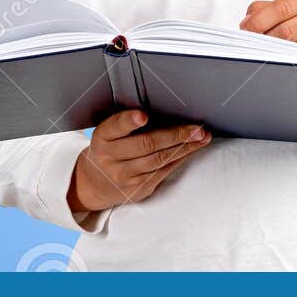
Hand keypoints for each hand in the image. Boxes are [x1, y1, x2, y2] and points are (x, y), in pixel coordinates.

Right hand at [66, 109, 211, 214]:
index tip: (143, 116)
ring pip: (159, 159)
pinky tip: (192, 149)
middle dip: (175, 135)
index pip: (114, 126)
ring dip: (185, 147)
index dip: (129, 121)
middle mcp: (110, 158)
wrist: (94, 183)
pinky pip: (163, 171)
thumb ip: (127, 123)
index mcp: (102, 137)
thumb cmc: (109, 148)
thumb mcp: (109, 133)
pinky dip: (180, 158)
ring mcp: (124, 176)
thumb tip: (166, 108)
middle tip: (197, 129)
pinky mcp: (137, 189)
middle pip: (146, 144)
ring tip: (202, 137)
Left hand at [240, 0, 296, 100]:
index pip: (283, 6)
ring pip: (294, 48)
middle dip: (263, 40)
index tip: (245, 29)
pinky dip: (289, 63)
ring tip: (264, 55)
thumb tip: (249, 17)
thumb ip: (273, 8)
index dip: (259, 19)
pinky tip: (282, 63)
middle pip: (286, 30)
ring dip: (274, 54)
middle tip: (251, 46)